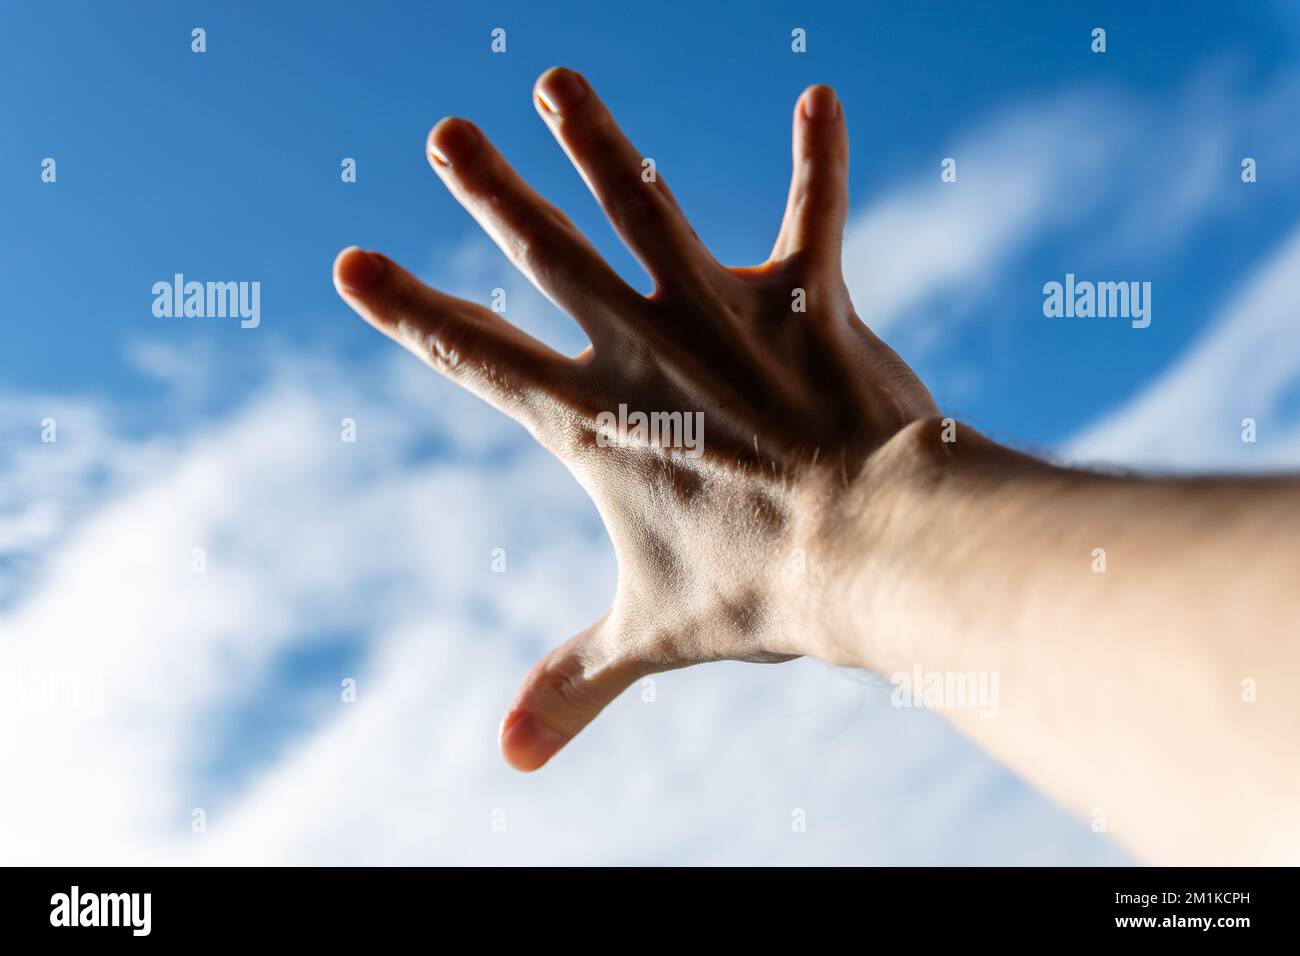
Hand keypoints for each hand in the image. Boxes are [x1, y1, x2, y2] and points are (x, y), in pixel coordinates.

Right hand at [333, 68, 937, 770]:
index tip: (350, 262)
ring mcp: (723, 317)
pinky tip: (819, 91)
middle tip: (446, 131)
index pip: (475, 359)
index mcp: (593, 420)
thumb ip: (576, 684)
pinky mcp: (807, 301)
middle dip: (491, 193)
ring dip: (601, 142)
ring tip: (557, 79)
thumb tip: (509, 762)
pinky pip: (815, 213)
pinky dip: (820, 156)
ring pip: (649, 206)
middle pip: (547, 256)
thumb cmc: (761, 593)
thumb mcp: (651, 635)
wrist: (875, 558)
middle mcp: (644, 351)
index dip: (409, 313)